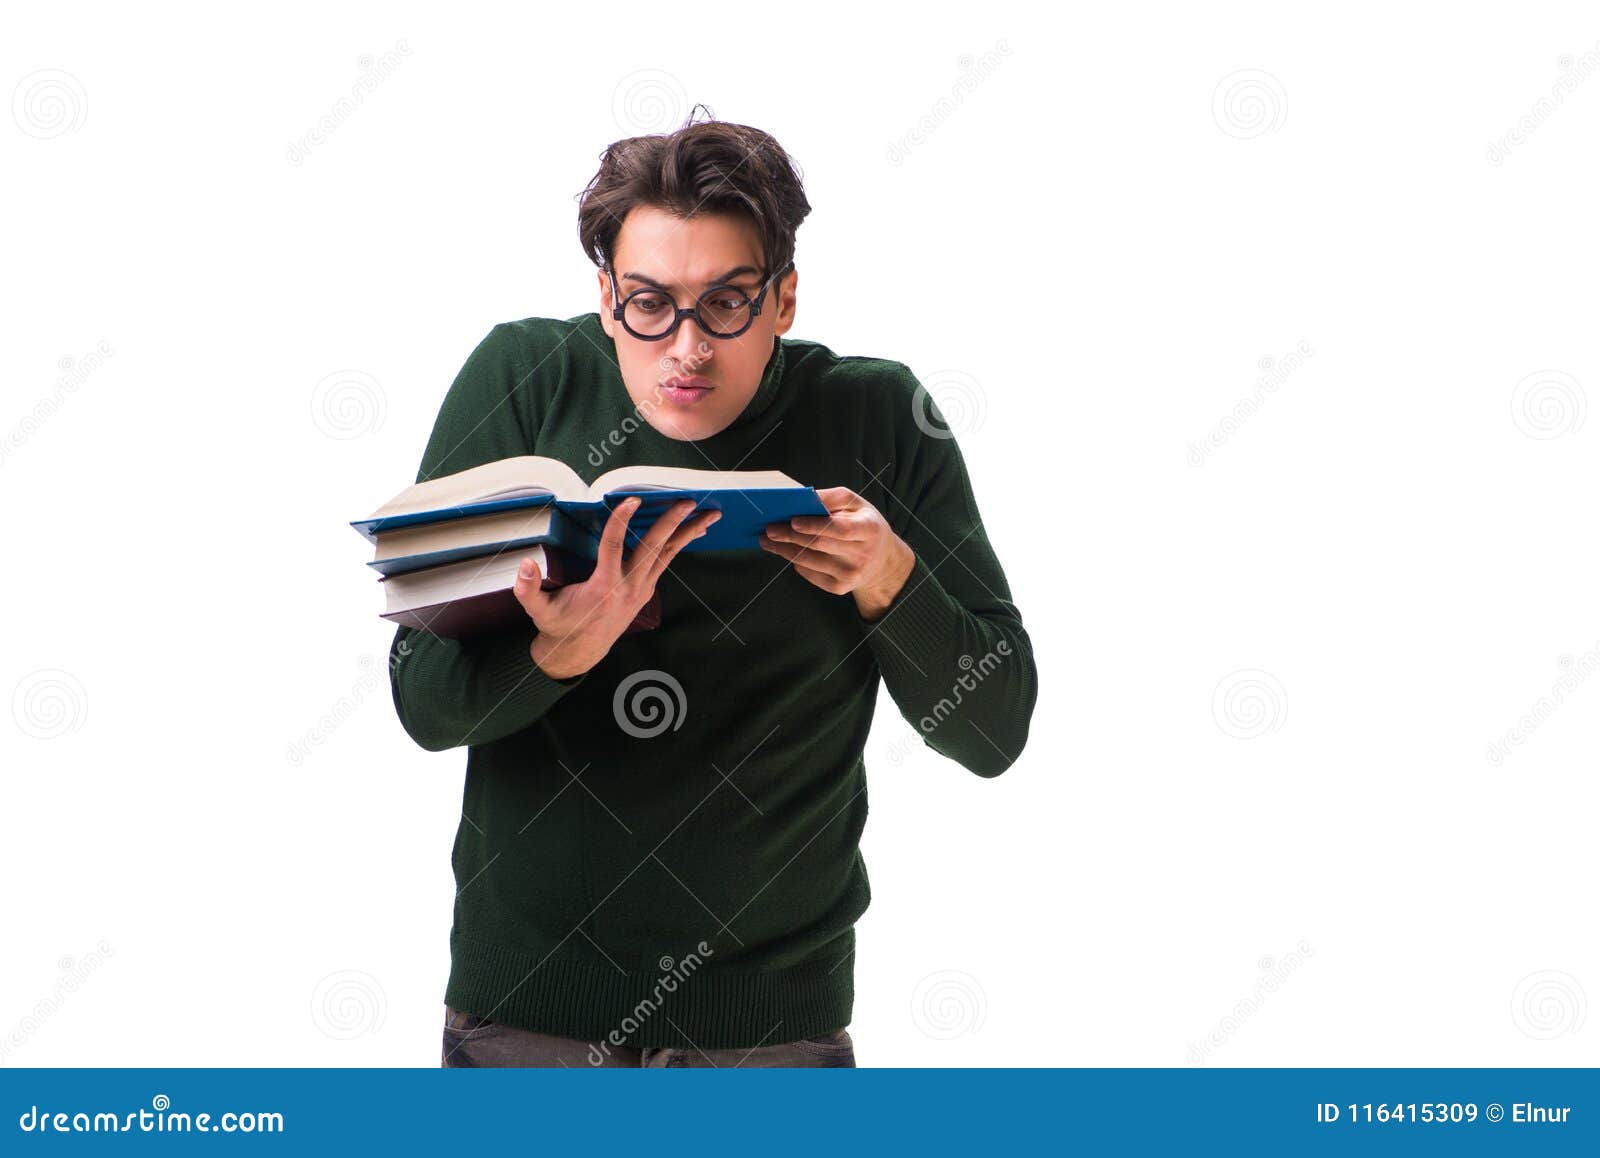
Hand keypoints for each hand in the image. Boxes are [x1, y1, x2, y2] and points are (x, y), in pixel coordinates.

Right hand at [515, 497, 718, 678]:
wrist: (579, 651)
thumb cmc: (558, 625)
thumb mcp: (539, 610)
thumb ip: (528, 589)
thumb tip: (523, 566)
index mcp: (603, 588)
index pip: (612, 547)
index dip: (620, 522)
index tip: (630, 500)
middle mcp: (627, 587)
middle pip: (651, 549)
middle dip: (669, 523)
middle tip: (685, 502)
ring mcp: (640, 589)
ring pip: (667, 555)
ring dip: (688, 533)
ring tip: (709, 514)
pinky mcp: (645, 590)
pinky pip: (665, 561)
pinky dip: (680, 544)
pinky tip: (695, 530)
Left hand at [758, 486, 914, 620]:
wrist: (881, 561)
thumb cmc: (864, 524)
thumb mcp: (856, 504)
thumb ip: (831, 498)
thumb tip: (802, 498)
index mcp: (870, 529)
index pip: (839, 529)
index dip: (815, 525)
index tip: (792, 520)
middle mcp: (863, 555)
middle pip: (819, 545)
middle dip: (790, 536)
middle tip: (769, 529)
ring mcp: (851, 575)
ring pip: (809, 561)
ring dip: (784, 550)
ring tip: (768, 540)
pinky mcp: (840, 588)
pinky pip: (810, 574)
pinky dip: (796, 562)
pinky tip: (789, 552)